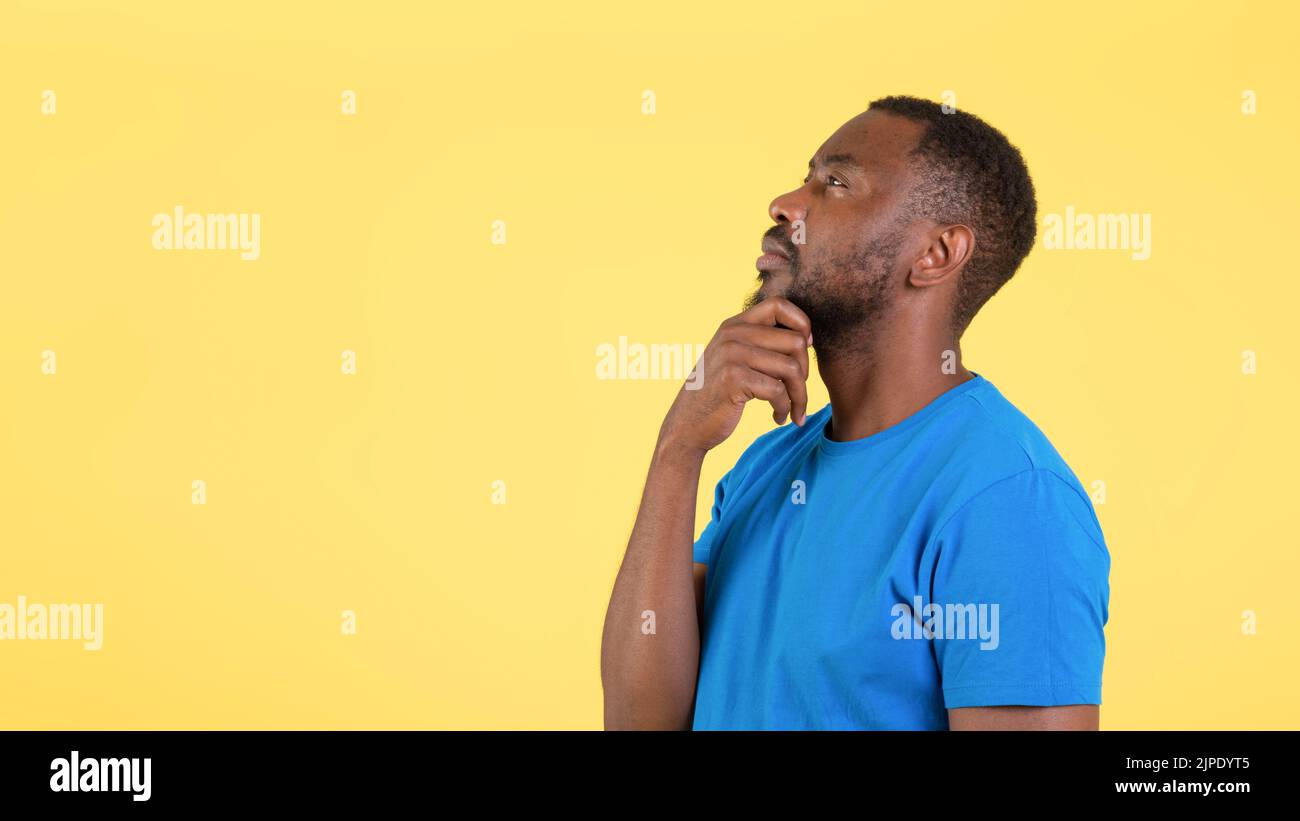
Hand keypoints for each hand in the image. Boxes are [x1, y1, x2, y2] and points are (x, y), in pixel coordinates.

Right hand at [658, 297, 812, 454]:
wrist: (686, 425)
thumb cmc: (718, 394)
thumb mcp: (734, 359)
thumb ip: (760, 344)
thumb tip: (807, 338)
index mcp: (734, 325)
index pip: (779, 305)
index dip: (801, 324)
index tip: (803, 350)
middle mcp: (733, 334)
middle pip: (795, 342)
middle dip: (805, 372)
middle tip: (797, 392)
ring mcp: (732, 354)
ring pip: (792, 369)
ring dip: (799, 396)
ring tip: (793, 409)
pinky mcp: (734, 379)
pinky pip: (779, 391)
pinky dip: (785, 408)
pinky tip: (778, 417)